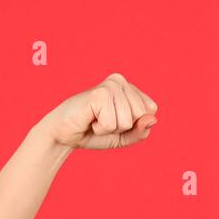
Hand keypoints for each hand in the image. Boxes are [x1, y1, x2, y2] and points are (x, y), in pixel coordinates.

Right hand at [43, 73, 158, 149]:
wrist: (65, 135)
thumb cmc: (94, 133)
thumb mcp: (124, 136)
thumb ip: (141, 131)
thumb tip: (153, 119)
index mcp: (129, 87)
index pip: (151, 110)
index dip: (134, 124)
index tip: (115, 121)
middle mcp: (120, 81)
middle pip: (140, 115)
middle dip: (123, 127)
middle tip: (103, 120)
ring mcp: (109, 85)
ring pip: (127, 121)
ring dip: (110, 128)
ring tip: (95, 120)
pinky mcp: (99, 94)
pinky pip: (112, 124)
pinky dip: (101, 128)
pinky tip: (89, 119)